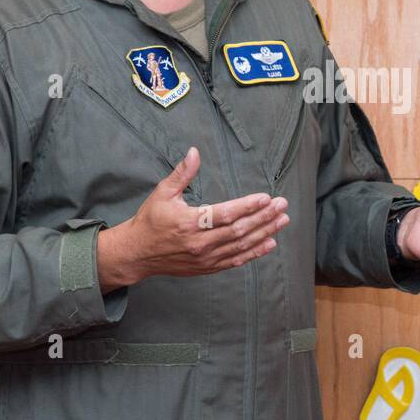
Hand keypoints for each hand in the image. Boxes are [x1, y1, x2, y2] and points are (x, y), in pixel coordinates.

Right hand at [97, 146, 288, 289]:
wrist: (137, 254)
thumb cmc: (150, 220)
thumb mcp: (162, 193)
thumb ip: (182, 174)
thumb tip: (194, 152)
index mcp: (190, 222)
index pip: (225, 214)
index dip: (248, 206)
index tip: (266, 197)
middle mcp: (200, 243)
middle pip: (239, 230)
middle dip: (264, 217)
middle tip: (282, 206)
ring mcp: (205, 257)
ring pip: (241, 245)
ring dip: (265, 233)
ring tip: (282, 221)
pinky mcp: (208, 267)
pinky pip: (236, 260)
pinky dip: (254, 252)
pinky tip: (269, 243)